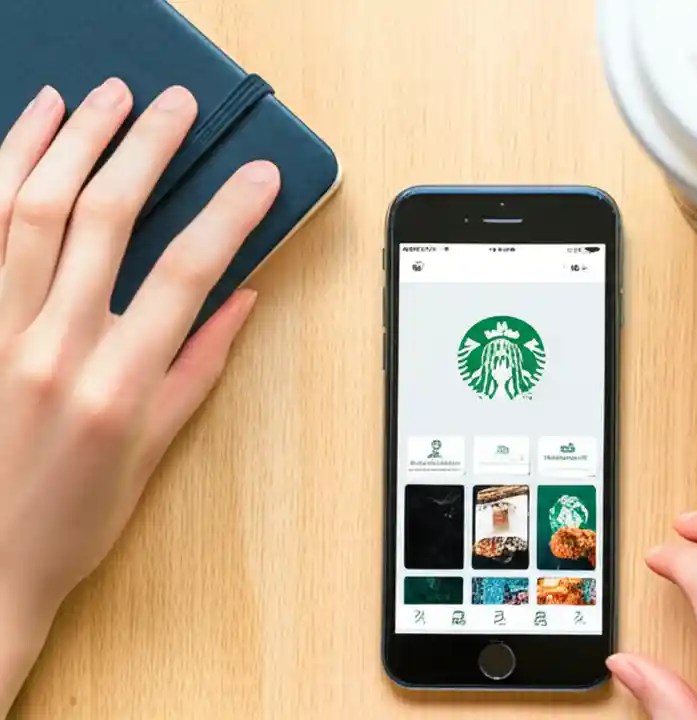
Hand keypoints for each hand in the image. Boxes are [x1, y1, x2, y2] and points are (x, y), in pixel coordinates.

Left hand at [0, 79, 278, 711]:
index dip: (231, 212)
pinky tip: (24, 134)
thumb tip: (240, 300)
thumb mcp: (152, 452)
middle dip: (146, 147)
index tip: (259, 175)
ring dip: (68, 141)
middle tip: (174, 104)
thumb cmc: (67, 520)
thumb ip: (197, 366)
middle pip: (103, 216)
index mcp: (116, 383)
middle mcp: (51, 347)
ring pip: (27, 207)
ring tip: (100, 98)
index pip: (188, 271)